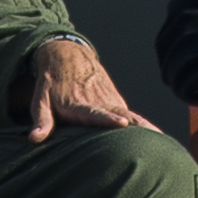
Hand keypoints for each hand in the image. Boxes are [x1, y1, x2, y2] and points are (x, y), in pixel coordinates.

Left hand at [19, 36, 147, 141]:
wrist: (68, 55)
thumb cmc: (51, 84)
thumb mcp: (40, 100)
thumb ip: (41, 120)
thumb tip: (34, 139)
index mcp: (79, 104)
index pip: (95, 113)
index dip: (108, 118)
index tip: (122, 123)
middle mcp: (99, 101)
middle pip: (122, 114)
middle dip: (138, 127)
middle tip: (155, 140)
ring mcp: (111, 100)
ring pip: (132, 115)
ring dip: (147, 127)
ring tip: (163, 142)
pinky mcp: (117, 101)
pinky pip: (133, 114)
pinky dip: (145, 125)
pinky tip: (157, 138)